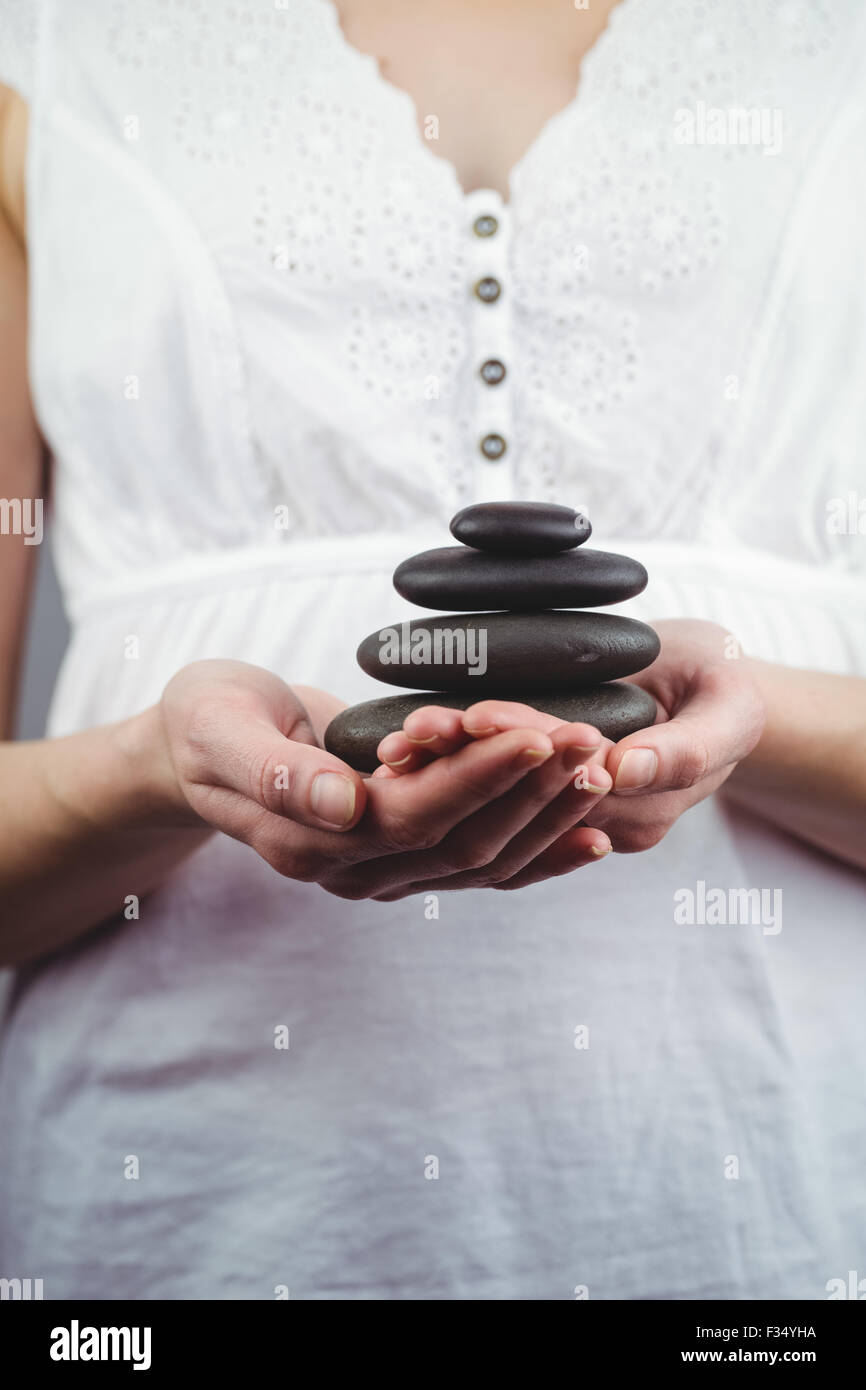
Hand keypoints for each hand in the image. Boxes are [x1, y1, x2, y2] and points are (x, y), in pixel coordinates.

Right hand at [157, 660, 614, 899]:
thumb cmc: (204, 723)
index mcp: (309, 840)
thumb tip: (343, 803)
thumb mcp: (218, 729)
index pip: (415, 816)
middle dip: (531, 790)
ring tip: (600, 766)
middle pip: (463, 842)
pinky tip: (592, 831)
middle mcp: (353, 870)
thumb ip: (274, 770)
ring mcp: (381, 871)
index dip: (480, 779)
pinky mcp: (403, 854)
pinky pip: (483, 866)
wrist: (198, 747)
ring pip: (483, 859)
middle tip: (589, 737)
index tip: (537, 733)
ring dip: (545, 815)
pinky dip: (540, 853)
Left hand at [378, 619, 764, 858]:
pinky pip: (491, 793)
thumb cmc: (725, 688)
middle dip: (466, 760)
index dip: (521, 744)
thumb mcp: (729, 708)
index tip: (475, 717)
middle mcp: (599, 823)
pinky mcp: (543, 797)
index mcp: (645, 809)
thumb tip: (622, 769)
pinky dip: (450, 767)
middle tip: (415, 729)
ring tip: (400, 738)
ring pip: (497, 799)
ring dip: (446, 766)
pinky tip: (407, 746)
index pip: (570, 779)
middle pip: (522, 796)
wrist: (712, 695)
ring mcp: (568, 815)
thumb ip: (685, 748)